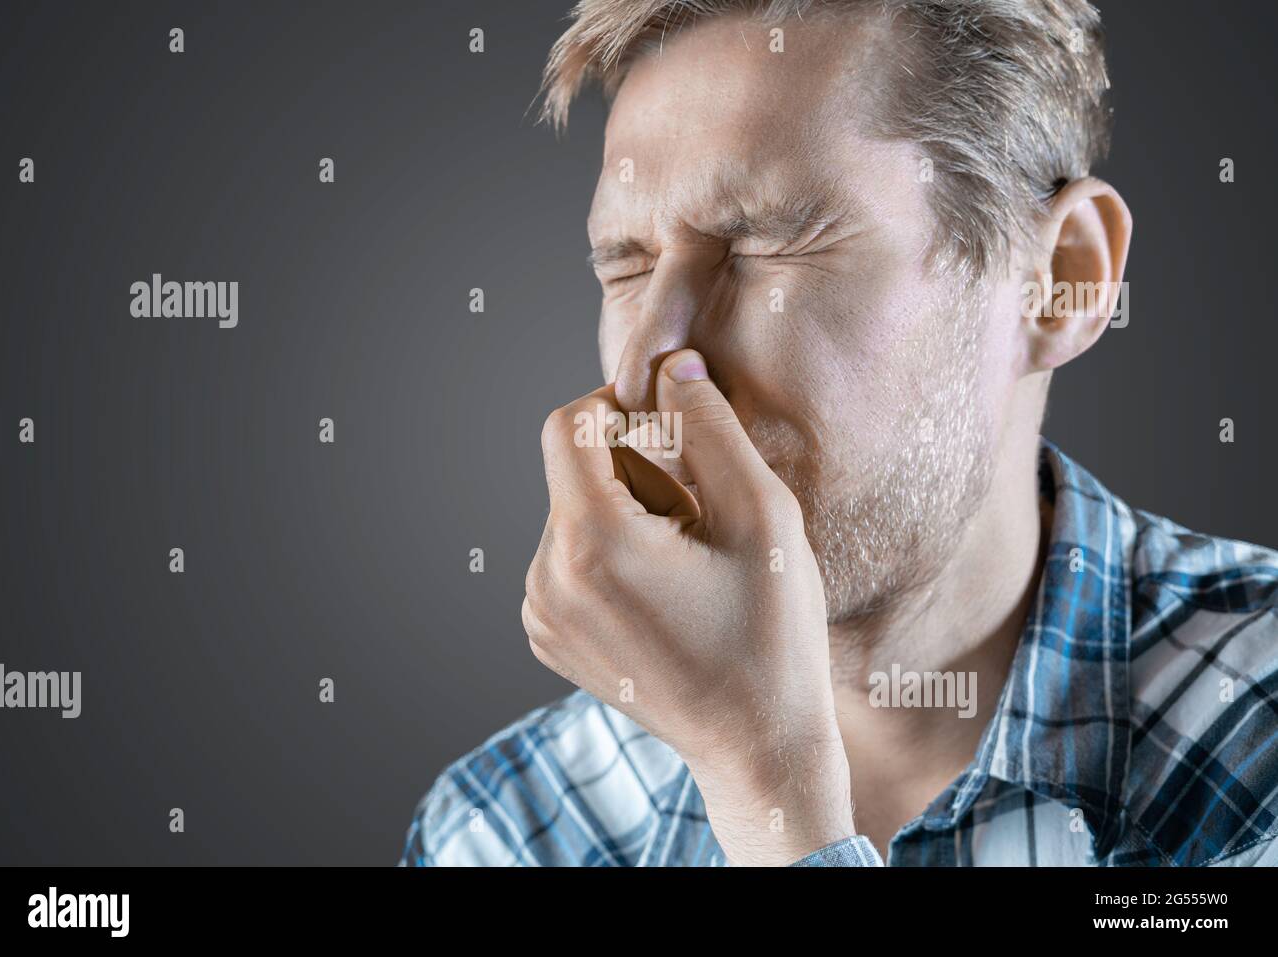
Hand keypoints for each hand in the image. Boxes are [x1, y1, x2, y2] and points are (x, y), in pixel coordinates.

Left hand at [522, 349, 853, 865]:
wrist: (757, 746)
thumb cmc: (772, 634)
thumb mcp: (761, 516)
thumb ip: (709, 424)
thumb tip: (671, 363)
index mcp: (591, 543)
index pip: (568, 423)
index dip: (621, 407)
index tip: (674, 429)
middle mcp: (546, 578)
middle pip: (574, 470)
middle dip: (634, 469)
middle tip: (701, 518)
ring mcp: (540, 613)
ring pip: (572, 513)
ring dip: (625, 513)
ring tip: (687, 564)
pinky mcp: (547, 636)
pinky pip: (568, 558)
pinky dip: (611, 554)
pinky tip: (665, 593)